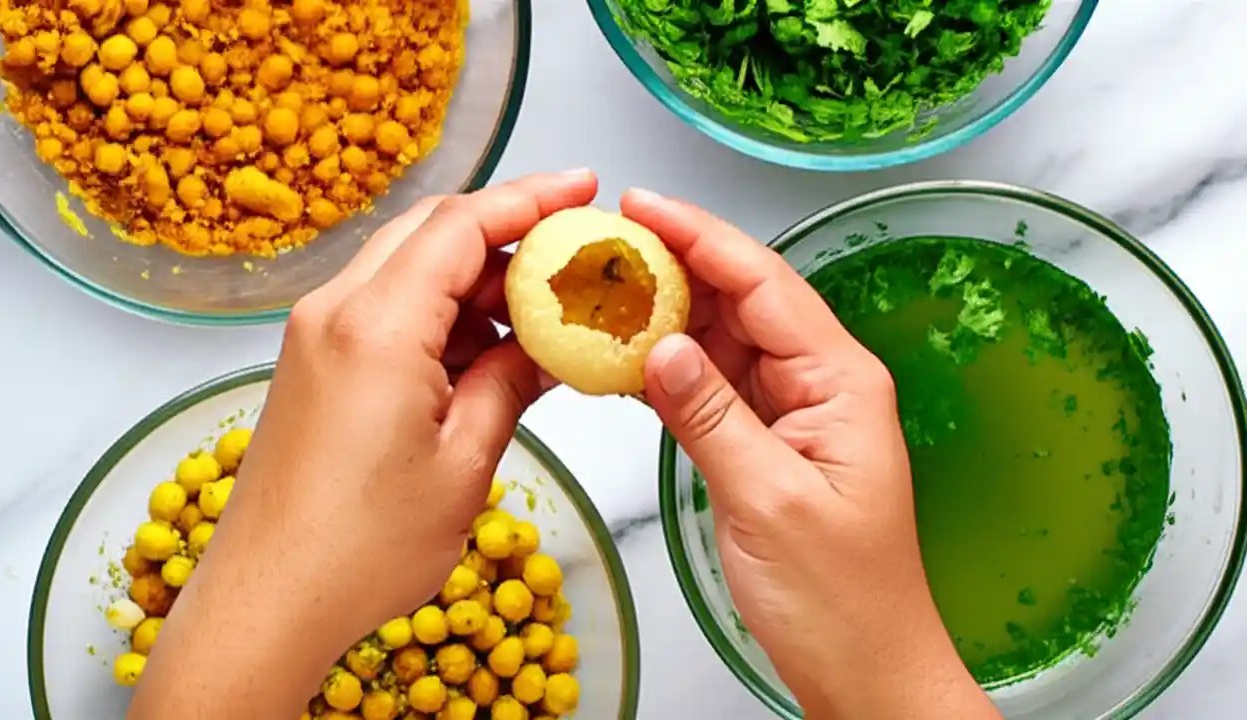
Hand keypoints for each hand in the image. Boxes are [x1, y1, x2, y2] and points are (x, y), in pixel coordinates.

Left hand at [128, 170, 595, 719]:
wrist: (266, 601)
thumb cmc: (359, 549)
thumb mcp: (465, 461)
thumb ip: (512, 382)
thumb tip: (549, 345)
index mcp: (377, 327)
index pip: (461, 225)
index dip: (529, 198)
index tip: (582, 188)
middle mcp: (335, 313)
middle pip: (431, 232)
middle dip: (506, 232)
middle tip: (571, 251)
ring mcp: (316, 336)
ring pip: (407, 268)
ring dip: (474, 280)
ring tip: (541, 318)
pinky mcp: (313, 365)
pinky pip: (385, 309)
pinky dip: (439, 315)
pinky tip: (486, 354)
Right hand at [622, 190, 998, 719]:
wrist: (863, 669)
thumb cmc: (841, 601)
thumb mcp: (769, 501)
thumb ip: (711, 416)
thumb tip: (660, 346)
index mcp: (841, 382)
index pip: (765, 283)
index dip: (701, 237)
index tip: (642, 207)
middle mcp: (819, 385)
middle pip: (741, 300)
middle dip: (675, 264)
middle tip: (603, 243)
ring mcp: (789, 413)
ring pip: (720, 340)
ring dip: (664, 314)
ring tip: (599, 289)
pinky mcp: (762, 444)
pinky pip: (709, 387)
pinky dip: (665, 370)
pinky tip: (622, 358)